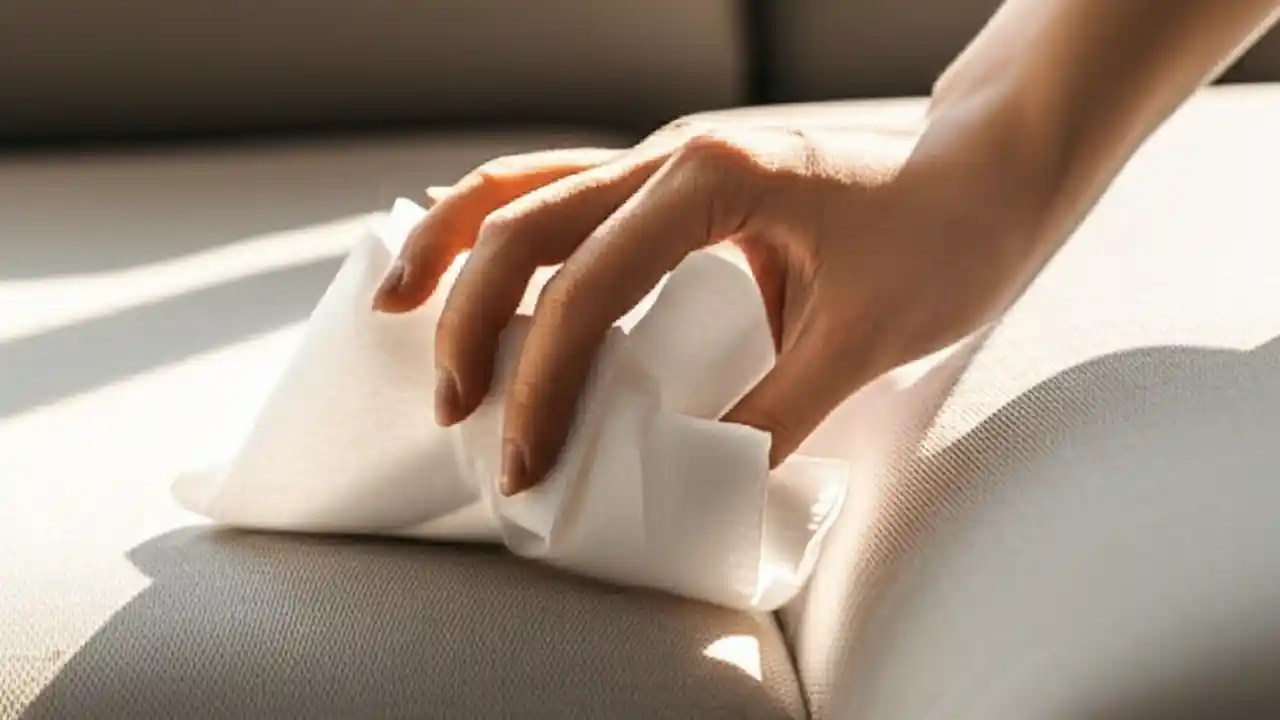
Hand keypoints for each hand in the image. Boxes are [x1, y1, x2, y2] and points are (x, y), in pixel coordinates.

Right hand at [373, 103, 1065, 495]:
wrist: (988, 174)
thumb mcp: (866, 338)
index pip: (589, 285)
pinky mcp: (673, 187)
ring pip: (524, 184)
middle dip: (468, 319)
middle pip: (523, 219)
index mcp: (715, 181)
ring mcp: (667, 164)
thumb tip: (690, 480)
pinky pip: (561, 197)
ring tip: (395, 307)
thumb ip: (775, 410)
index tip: (524, 462)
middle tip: (452, 411)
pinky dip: (504, 237)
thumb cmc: (945, 237)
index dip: (541, 381)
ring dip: (455, 248)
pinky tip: (473, 278)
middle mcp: (673, 157)